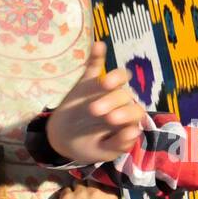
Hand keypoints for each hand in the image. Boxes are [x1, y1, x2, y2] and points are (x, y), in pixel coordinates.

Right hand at [46, 42, 147, 165]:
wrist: (63, 139)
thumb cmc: (88, 146)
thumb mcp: (102, 152)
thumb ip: (118, 144)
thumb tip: (134, 131)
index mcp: (127, 120)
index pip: (134, 112)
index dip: (125, 114)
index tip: (111, 120)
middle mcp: (120, 102)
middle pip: (124, 95)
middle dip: (112, 101)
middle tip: (94, 111)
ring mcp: (104, 91)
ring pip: (117, 79)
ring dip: (113, 78)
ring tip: (104, 83)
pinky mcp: (89, 82)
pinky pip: (95, 66)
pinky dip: (97, 56)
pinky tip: (98, 46)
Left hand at [55, 180, 120, 198]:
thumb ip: (112, 198)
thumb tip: (107, 188)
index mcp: (109, 195)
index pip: (105, 180)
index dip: (100, 182)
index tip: (96, 186)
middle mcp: (95, 191)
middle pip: (91, 178)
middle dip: (89, 183)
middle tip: (85, 192)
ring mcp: (80, 192)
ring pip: (78, 182)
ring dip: (77, 188)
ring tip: (76, 198)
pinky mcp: (66, 197)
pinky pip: (66, 189)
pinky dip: (67, 195)